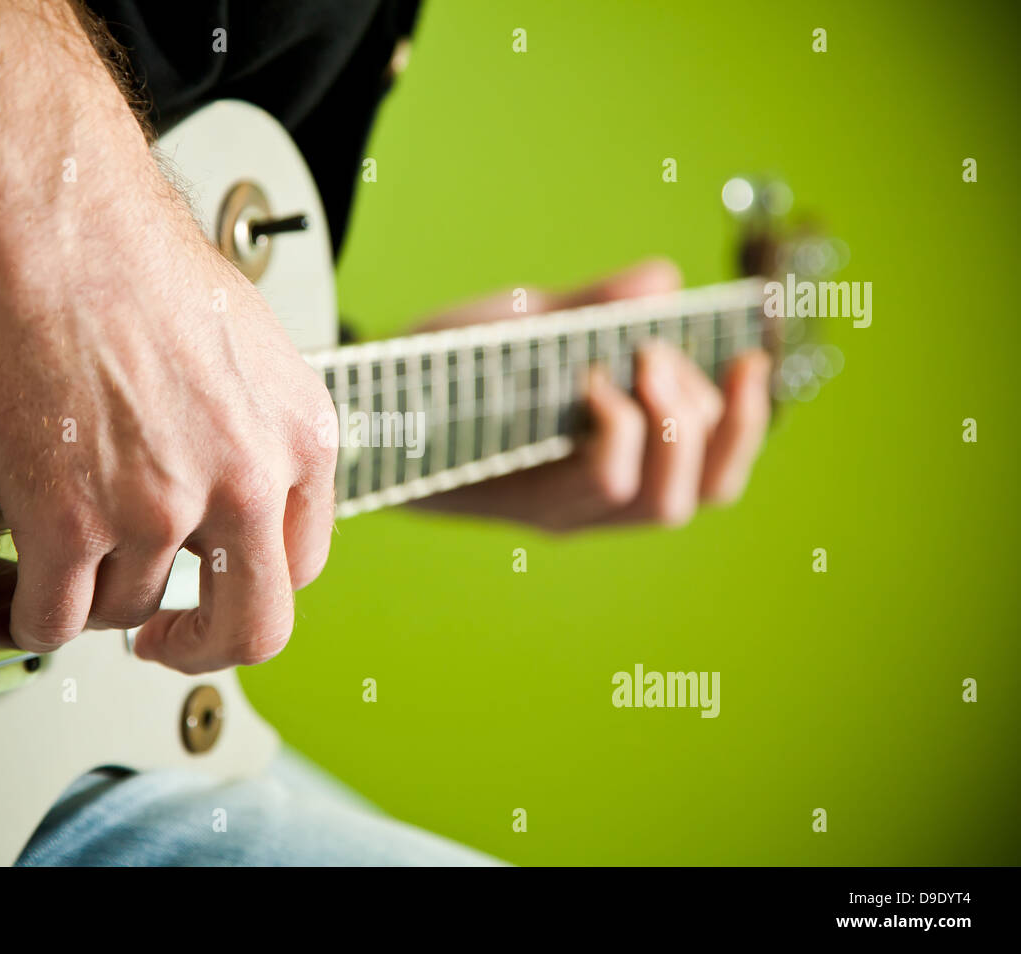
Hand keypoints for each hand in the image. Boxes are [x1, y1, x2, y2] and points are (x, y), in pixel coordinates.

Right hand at [0, 0, 336, 671]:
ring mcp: (160, 508)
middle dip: (205, 647)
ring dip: (100, 598)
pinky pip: (56, 619)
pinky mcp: (73, 520)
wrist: (62, 221)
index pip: (303, 565)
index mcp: (299, 441)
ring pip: (133, 611)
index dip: (254, 589)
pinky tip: (28, 596)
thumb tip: (237, 484)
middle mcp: (245, 481)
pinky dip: (37, 618)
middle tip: (169, 643)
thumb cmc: (141, 260)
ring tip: (72, 562)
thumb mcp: (255, 350)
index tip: (219, 592)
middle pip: (252, 628)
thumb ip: (258, 432)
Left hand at [414, 260, 771, 531]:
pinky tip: (593, 382)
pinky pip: (605, 485)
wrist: (369, 399)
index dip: (747, 422)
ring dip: (671, 423)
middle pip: (703, 490)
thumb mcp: (528, 324)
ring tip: (639, 360)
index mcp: (621, 457)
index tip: (749, 354)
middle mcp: (601, 497)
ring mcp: (568, 509)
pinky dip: (619, 430)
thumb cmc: (451, 365)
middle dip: (706, 415)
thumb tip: (666, 278)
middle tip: (660, 352)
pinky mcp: (530, 508)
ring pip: (661, 499)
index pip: (715, 468)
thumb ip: (595, 307)